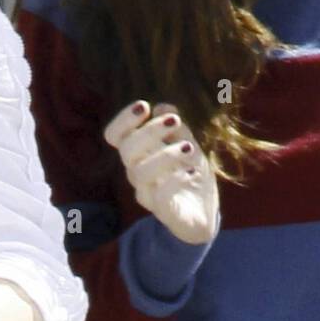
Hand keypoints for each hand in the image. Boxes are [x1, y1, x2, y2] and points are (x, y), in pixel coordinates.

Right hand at [103, 100, 219, 244]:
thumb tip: (162, 107)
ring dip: (166, 154)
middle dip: (149, 131)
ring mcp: (148, 194)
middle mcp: (137, 173)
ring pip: (140, 172)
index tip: (144, 106)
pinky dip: (177, 179)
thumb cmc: (191, 176)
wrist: (204, 213)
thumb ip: (177, 129)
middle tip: (175, 120)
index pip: (115, 136)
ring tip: (189, 147)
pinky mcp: (164, 212)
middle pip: (127, 150)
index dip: (124, 120)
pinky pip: (160, 195)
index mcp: (139, 154)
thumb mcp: (189, 146)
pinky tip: (193, 171)